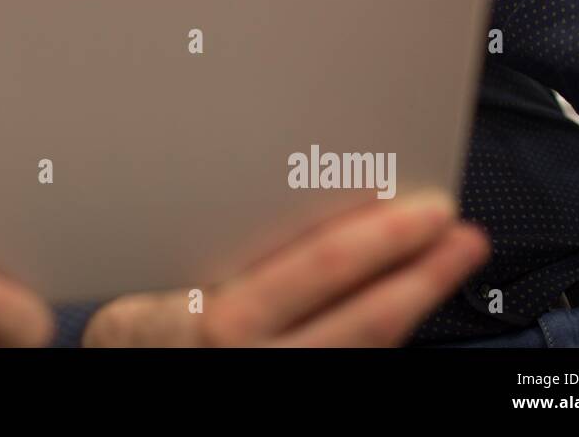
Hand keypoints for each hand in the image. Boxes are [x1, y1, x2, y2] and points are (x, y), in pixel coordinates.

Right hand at [83, 191, 488, 346]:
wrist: (123, 372)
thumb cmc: (138, 322)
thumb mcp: (163, 270)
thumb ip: (227, 244)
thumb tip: (295, 186)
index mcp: (218, 320)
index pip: (318, 272)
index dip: (379, 238)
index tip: (420, 207)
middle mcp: (253, 358)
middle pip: (362, 316)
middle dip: (419, 267)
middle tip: (455, 223)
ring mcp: (277, 382)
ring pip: (369, 347)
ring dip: (419, 296)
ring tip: (454, 254)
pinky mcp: (300, 392)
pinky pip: (353, 363)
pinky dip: (387, 330)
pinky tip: (408, 298)